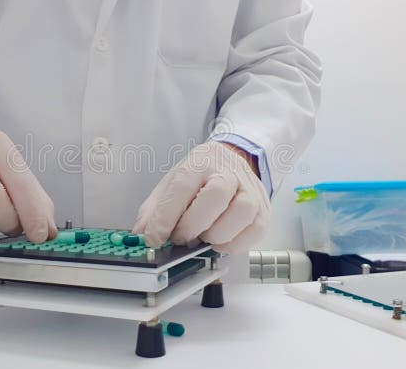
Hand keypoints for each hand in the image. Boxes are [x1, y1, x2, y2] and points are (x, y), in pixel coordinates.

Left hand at [132, 142, 269, 253]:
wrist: (232, 162)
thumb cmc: (201, 175)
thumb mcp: (172, 183)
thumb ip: (155, 209)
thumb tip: (142, 234)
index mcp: (201, 161)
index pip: (182, 187)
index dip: (165, 216)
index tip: (154, 238)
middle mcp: (229, 171)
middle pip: (215, 195)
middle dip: (192, 224)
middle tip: (181, 238)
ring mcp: (250, 189)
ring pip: (241, 212)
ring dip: (217, 234)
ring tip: (203, 238)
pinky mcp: (264, 209)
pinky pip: (255, 230)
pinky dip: (235, 244)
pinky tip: (221, 241)